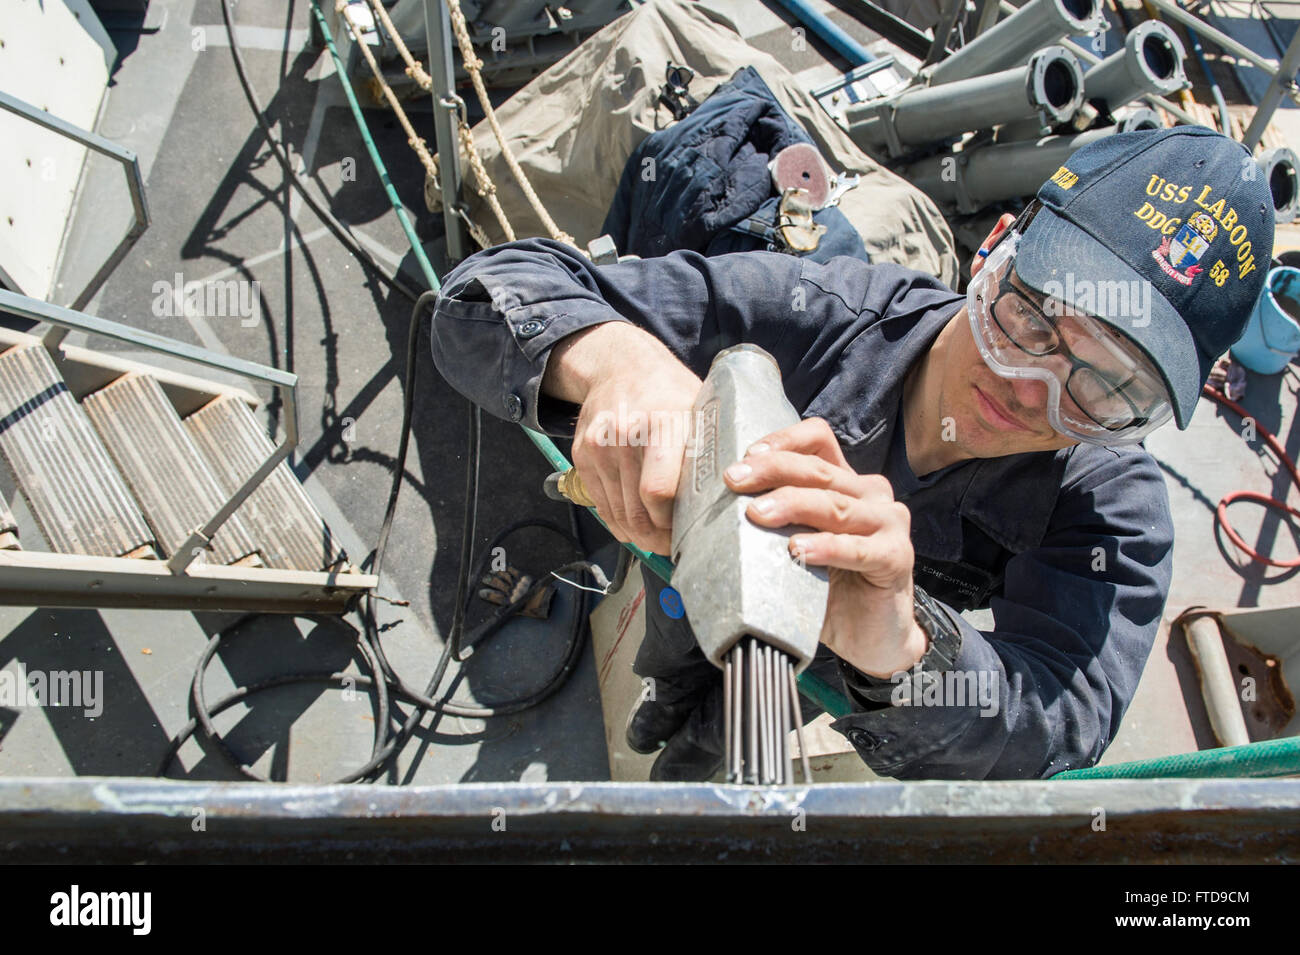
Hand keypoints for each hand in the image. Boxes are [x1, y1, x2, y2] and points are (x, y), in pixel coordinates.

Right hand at [549, 323, 701, 554]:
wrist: (619, 366)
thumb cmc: (669, 392)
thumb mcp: (699, 409)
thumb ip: (710, 451)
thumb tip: (732, 499)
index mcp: (661, 424)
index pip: (658, 492)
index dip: (674, 523)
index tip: (690, 534)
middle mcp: (624, 436)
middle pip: (637, 511)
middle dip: (658, 539)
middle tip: (675, 547)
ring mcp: (598, 447)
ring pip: (618, 515)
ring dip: (639, 535)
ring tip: (659, 539)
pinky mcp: (582, 457)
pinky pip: (601, 505)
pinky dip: (619, 523)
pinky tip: (636, 525)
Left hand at [721, 417, 928, 677]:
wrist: (873, 636)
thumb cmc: (829, 586)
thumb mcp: (795, 545)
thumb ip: (774, 523)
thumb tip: (713, 514)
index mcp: (846, 481)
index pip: (818, 440)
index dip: (784, 440)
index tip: (747, 454)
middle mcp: (871, 493)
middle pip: (820, 471)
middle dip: (772, 471)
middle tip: (734, 480)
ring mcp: (889, 523)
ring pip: (836, 505)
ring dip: (793, 505)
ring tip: (757, 514)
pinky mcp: (897, 557)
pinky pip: (858, 548)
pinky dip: (827, 547)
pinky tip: (799, 550)